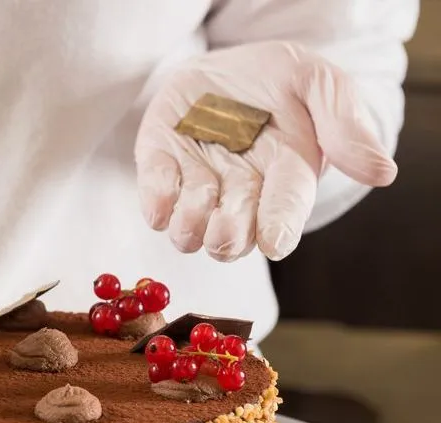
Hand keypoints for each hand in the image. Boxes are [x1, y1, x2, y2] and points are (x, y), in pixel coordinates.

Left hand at [134, 41, 396, 261]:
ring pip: (189, 235)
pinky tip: (167, 173)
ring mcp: (199, 189)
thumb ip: (343, 122)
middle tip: (228, 216)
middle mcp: (241, 195)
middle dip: (229, 235)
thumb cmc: (276, 80)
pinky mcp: (161, 175)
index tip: (274, 242)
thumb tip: (382, 172)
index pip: (285, 213)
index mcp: (286, 177)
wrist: (221, 65)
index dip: (278, 229)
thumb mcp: (315, 81)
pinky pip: (153, 206)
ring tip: (200, 185)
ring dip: (191, 220)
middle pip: (233, 240)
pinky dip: (157, 200)